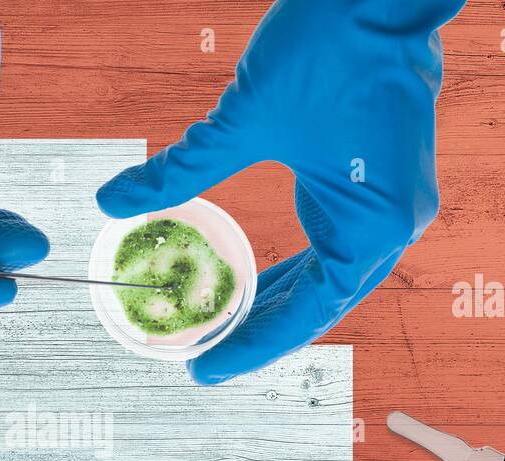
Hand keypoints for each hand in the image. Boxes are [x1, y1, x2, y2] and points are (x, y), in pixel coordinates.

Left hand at [97, 0, 464, 382]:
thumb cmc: (326, 47)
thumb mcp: (241, 119)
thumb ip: (178, 170)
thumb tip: (110, 201)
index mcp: (370, 227)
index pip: (305, 314)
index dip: (249, 347)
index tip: (201, 370)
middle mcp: (392, 228)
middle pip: (320, 305)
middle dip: (260, 331)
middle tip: (203, 356)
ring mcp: (394, 207)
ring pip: (330, 278)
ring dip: (279, 300)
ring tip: (224, 325)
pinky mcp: (385, 184)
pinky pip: (338, 245)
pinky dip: (298, 266)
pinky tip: (258, 278)